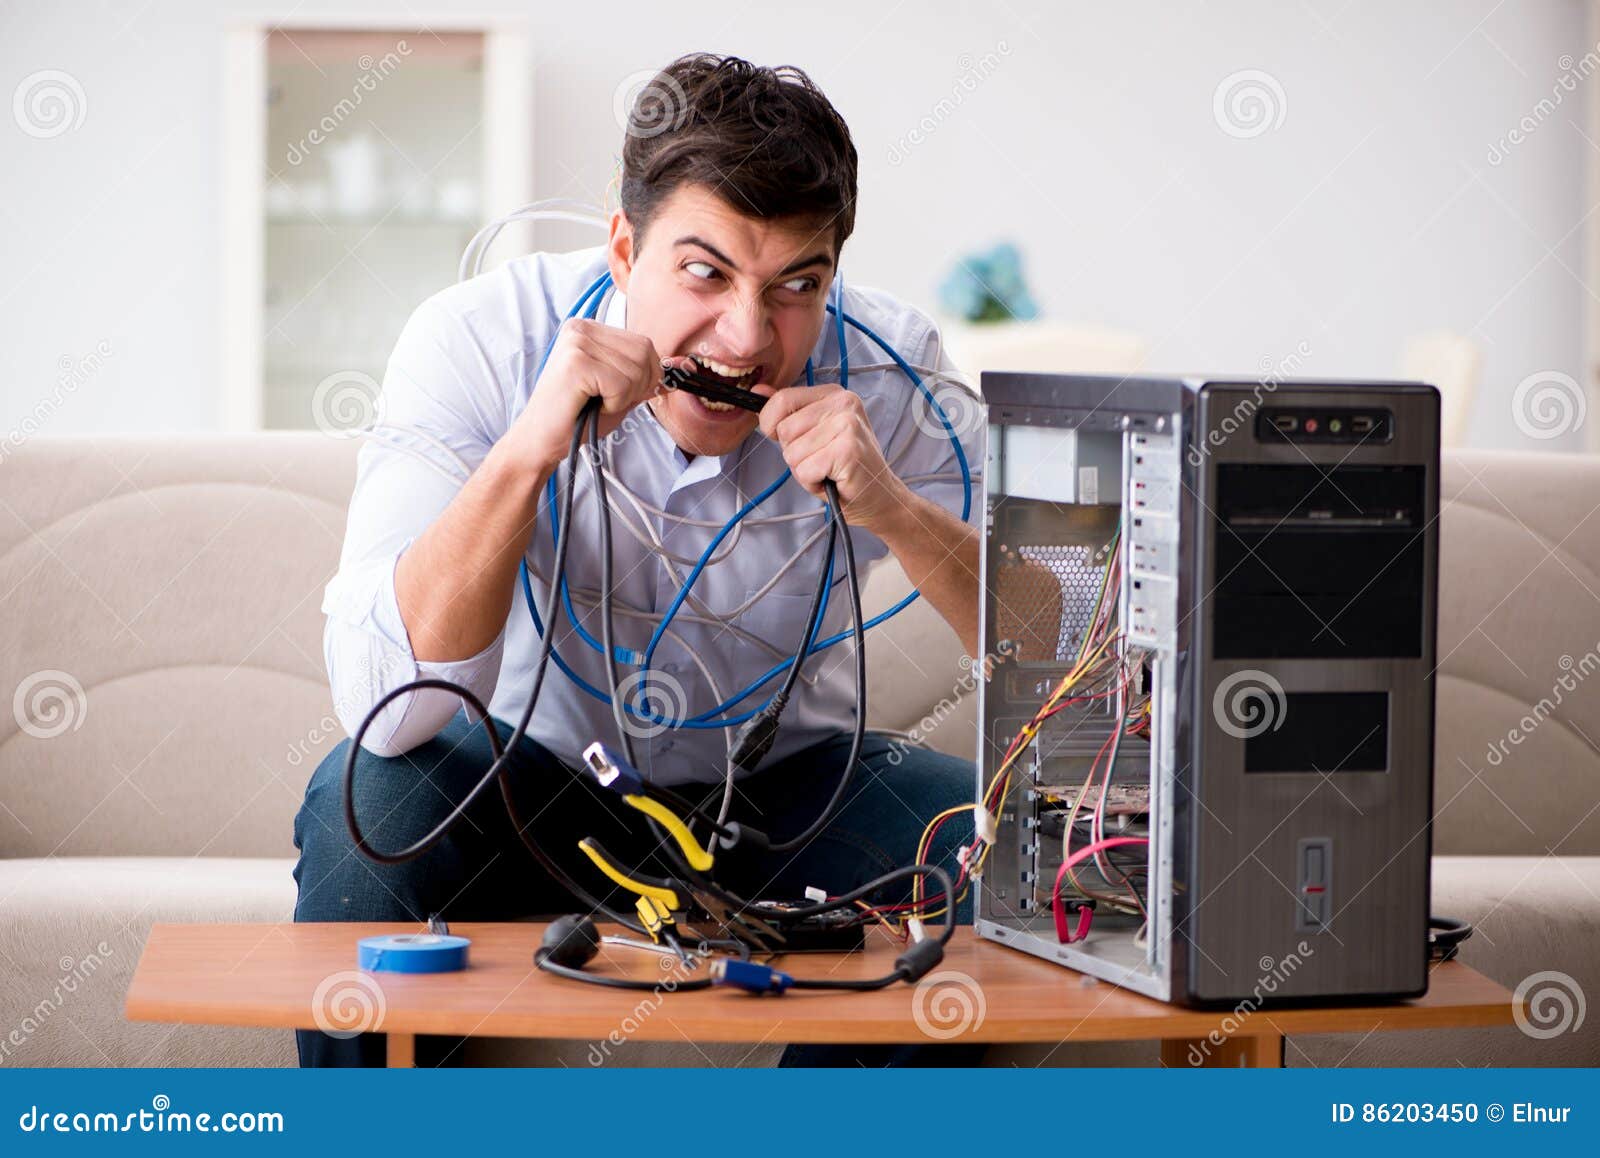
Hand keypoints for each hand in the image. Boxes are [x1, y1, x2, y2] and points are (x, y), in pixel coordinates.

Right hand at [504, 318, 663, 476]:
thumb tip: (679, 368)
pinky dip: (614, 403)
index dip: (647, 375)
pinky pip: (621, 384)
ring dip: (623, 397)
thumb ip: (644, 376)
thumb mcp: (618, 390)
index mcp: (590, 328)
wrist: (542, 440)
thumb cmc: (577, 416)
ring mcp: (577, 343)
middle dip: (638, 386)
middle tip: (609, 400)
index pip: (644, 343)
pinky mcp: (576, 363)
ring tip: (596, 401)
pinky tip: (591, 404)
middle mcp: (581, 328)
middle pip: (645, 353)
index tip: (625, 393)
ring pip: (635, 370)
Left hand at [758, 384, 909, 533]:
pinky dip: (813, 483)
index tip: (793, 440)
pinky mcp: (848, 450)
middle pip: (784, 429)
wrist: (878, 496)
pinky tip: (833, 479)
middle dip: (794, 453)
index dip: (773, 426)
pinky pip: (804, 470)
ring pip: (792, 453)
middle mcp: (843, 403)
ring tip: (828, 469)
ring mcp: (848, 425)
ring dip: (804, 470)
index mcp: (833, 394)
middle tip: (821, 459)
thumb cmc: (842, 467)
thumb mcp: (811, 433)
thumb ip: (786, 411)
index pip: (782, 399)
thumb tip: (757, 392)